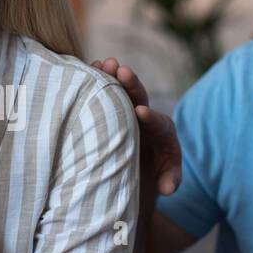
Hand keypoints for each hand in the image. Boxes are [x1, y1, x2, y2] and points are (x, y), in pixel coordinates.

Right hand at [90, 58, 180, 195]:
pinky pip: (103, 95)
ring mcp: (126, 113)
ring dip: (110, 77)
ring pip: (120, 92)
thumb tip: (168, 188)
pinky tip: (82, 73)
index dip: (151, 117)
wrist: (136, 178)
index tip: (140, 111)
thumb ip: (170, 180)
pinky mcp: (110, 113)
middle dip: (131, 85)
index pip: (160, 123)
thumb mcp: (165, 180)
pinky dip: (95, 84)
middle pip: (140, 97)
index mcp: (162, 133)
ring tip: (100, 64)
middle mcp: (145, 118)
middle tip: (120, 70)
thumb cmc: (152, 179)